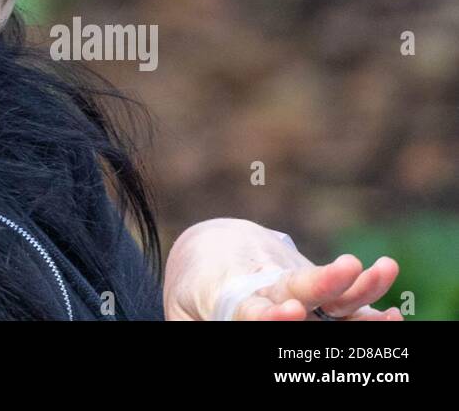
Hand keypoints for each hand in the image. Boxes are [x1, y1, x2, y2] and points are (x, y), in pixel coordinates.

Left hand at [163, 217, 402, 320]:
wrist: (213, 247)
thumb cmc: (195, 290)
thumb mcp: (183, 311)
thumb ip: (196, 325)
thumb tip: (209, 329)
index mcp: (228, 292)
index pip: (249, 307)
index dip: (268, 315)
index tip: (290, 312)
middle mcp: (266, 286)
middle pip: (297, 284)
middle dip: (322, 281)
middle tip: (348, 267)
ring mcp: (293, 286)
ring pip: (327, 287)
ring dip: (358, 282)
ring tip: (386, 269)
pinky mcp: (312, 288)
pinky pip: (341, 298)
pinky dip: (366, 300)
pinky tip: (395, 311)